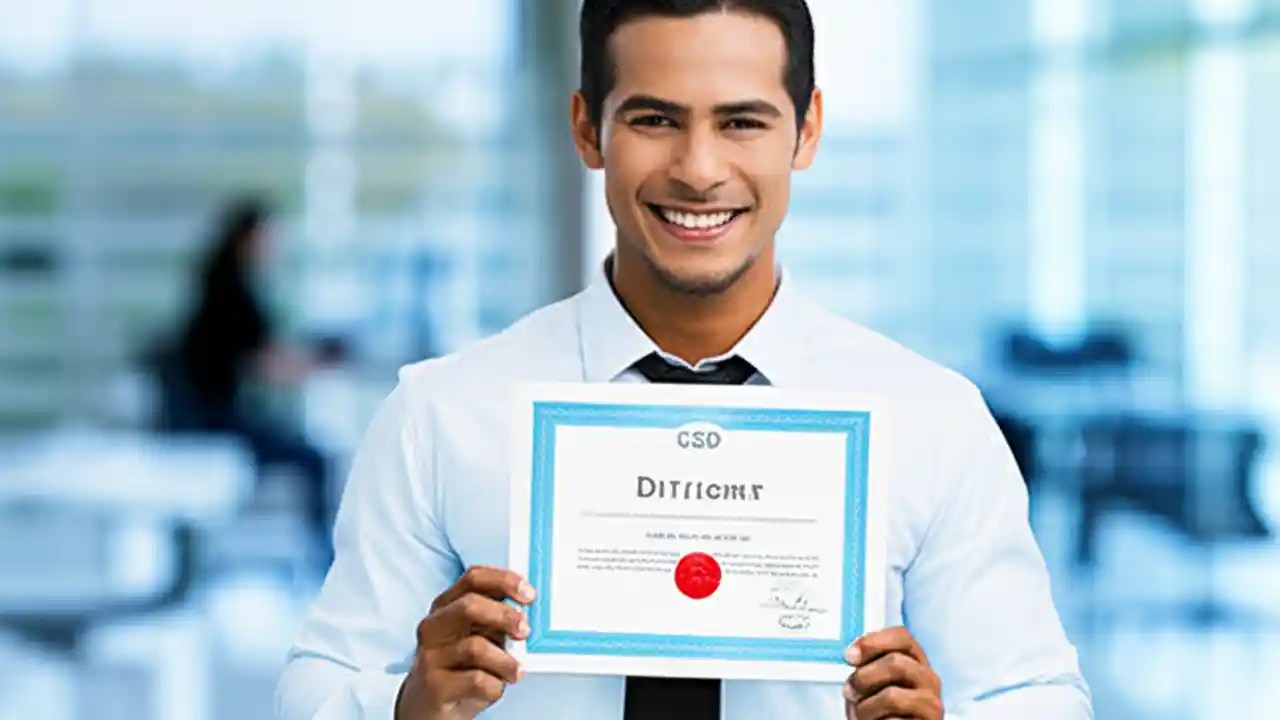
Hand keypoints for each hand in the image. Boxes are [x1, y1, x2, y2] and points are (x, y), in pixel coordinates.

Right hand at [395, 566, 536, 719]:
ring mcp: (430, 656)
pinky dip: (495, 685)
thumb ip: (497, 621)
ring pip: (475, 647)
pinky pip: (475, 680)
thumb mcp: (477, 636)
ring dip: (505, 660)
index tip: (528, 593)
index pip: (474, 578)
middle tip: (525, 630)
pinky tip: (496, 686)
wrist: (428, 708)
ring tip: (515, 671)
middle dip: (505, 616)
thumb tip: (529, 612)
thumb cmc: (459, 667)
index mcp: (446, 606)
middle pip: (470, 606)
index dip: (504, 580)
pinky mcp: (434, 686)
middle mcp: (434, 627)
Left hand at [843, 626, 942, 719]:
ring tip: (861, 715)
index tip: (849, 656)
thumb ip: (868, 665)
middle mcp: (929, 679)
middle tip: (849, 691)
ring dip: (866, 708)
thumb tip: (853, 654)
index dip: (872, 642)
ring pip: (892, 696)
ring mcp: (931, 704)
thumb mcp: (872, 681)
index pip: (902, 637)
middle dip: (864, 677)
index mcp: (915, 660)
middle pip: (895, 663)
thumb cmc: (878, 708)